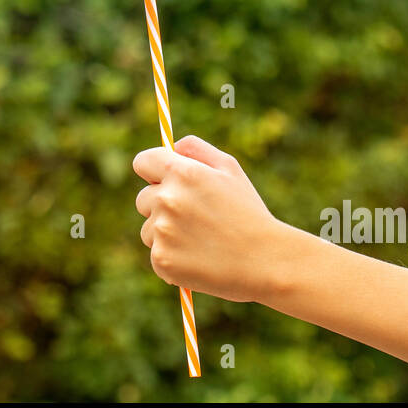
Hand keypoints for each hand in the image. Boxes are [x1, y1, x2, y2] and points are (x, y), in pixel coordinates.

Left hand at [133, 135, 289, 302]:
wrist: (265, 261)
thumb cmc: (249, 213)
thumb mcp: (230, 169)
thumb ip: (196, 149)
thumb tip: (171, 146)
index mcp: (182, 173)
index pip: (143, 162)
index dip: (152, 171)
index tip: (161, 180)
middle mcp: (167, 199)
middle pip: (143, 198)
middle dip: (161, 205)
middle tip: (194, 218)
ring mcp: (162, 231)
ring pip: (149, 229)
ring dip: (166, 233)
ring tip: (201, 240)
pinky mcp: (161, 260)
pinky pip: (157, 254)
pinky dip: (173, 257)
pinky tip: (198, 258)